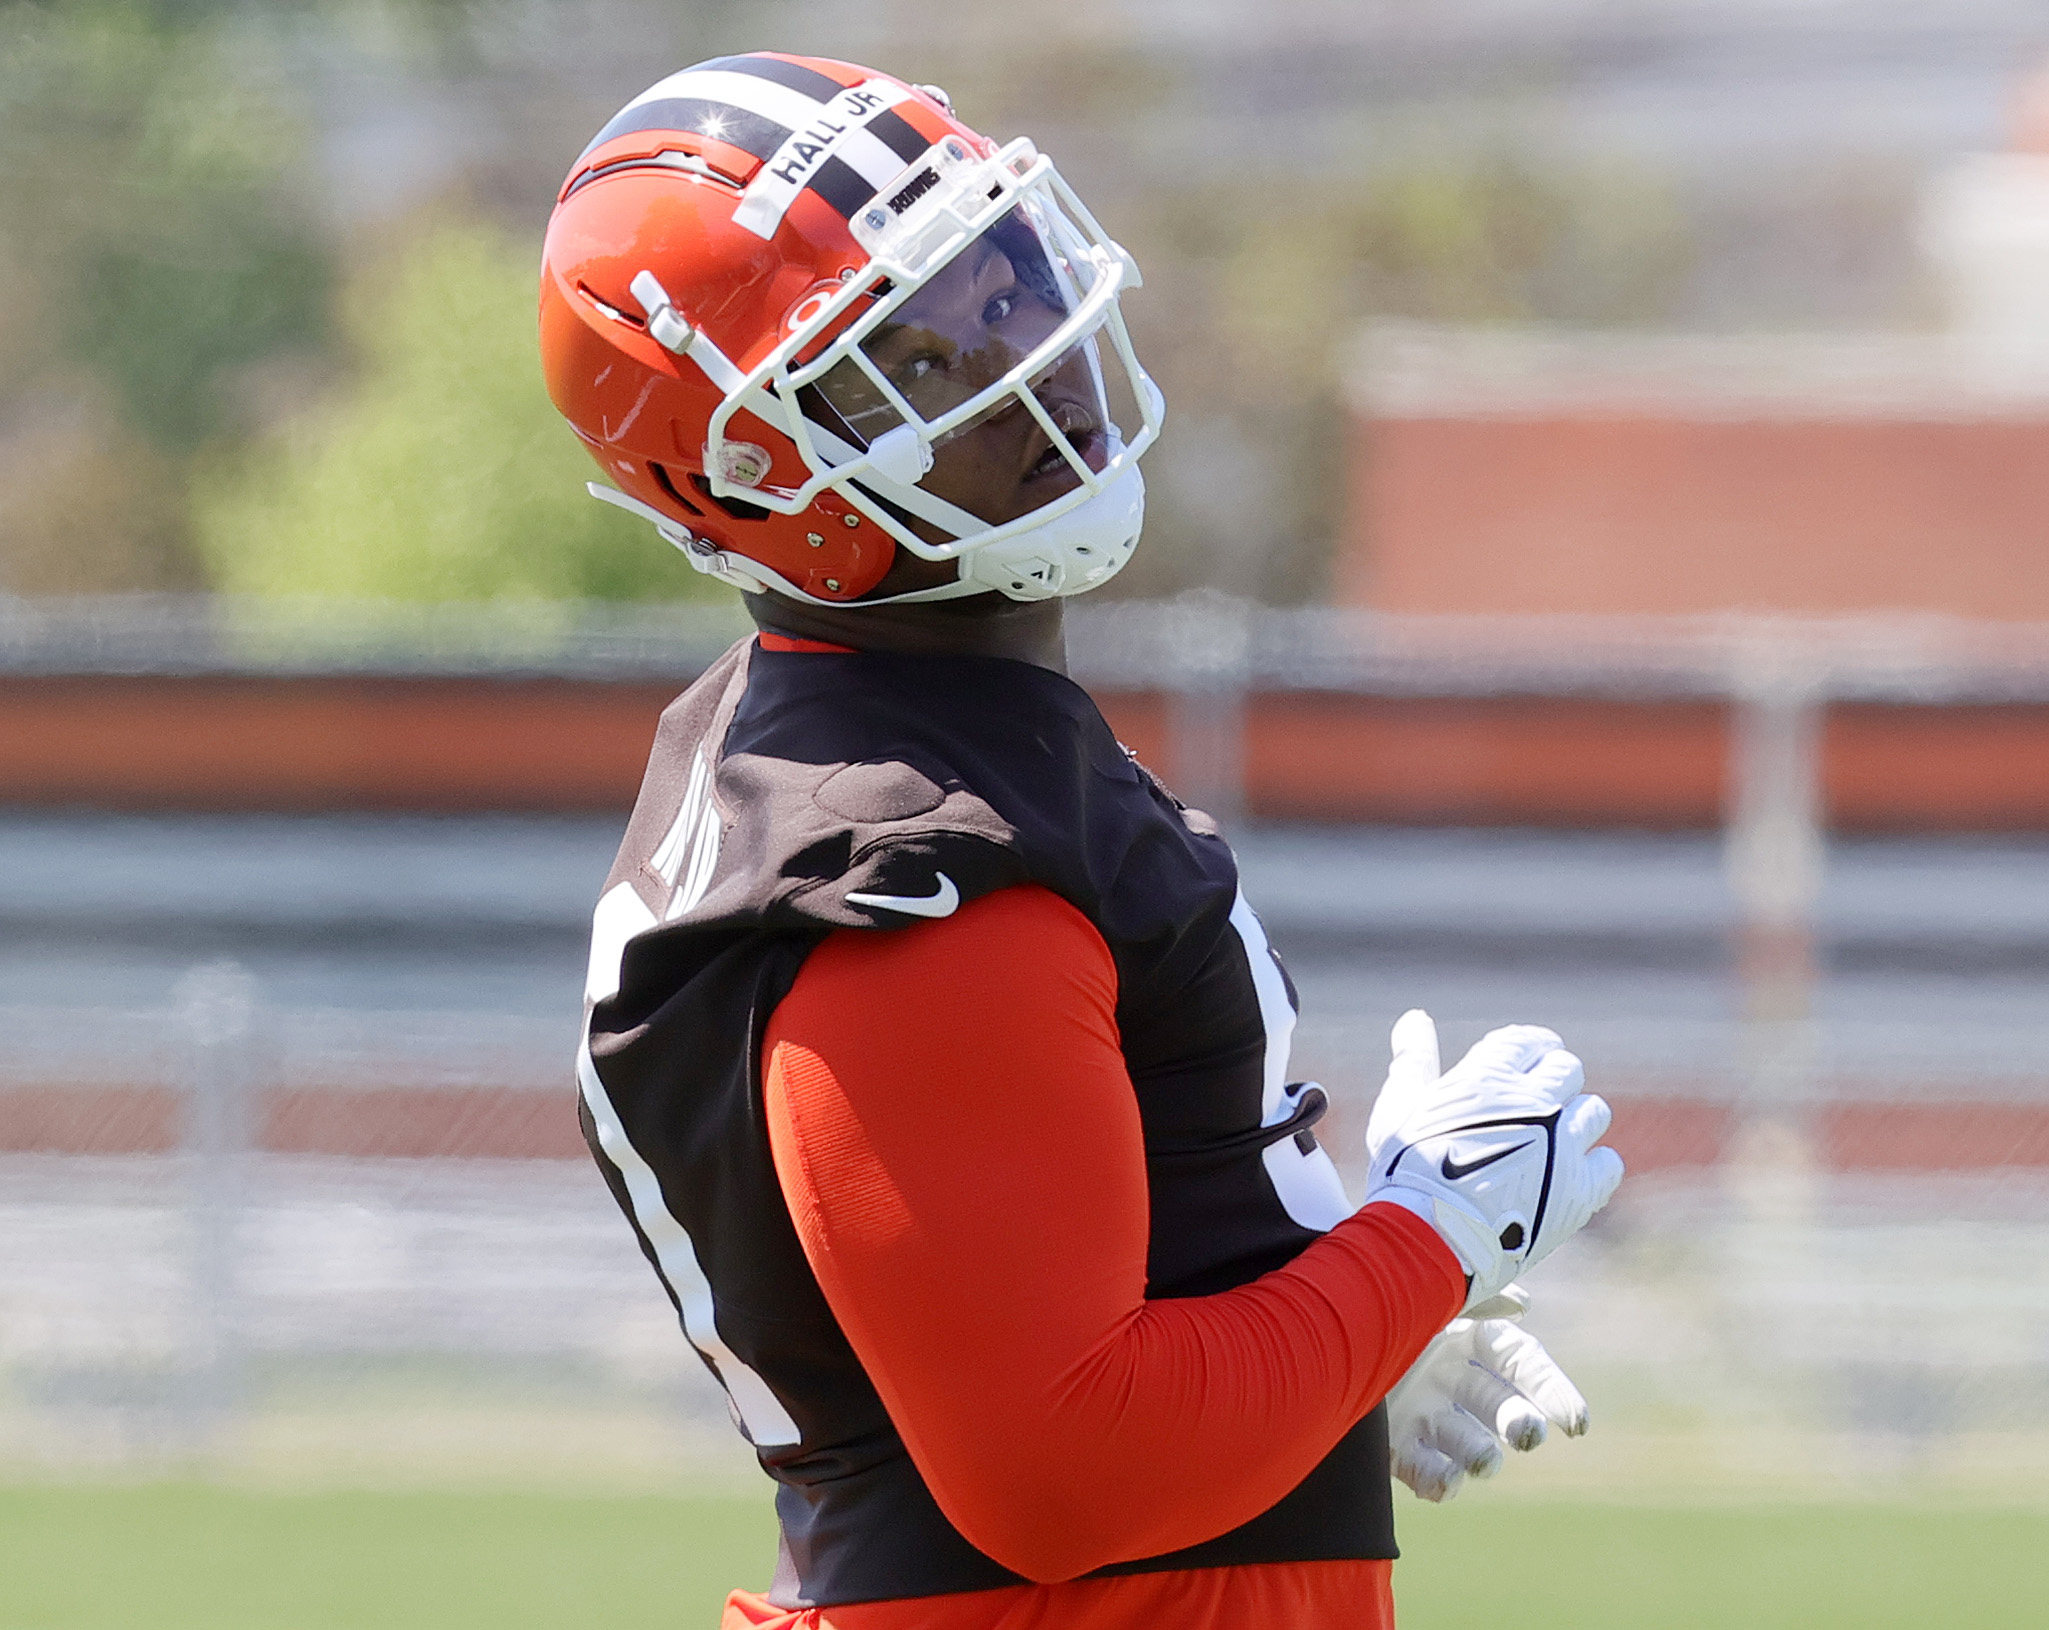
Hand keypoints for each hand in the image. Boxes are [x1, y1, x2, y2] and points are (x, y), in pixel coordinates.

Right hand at [1364, 1010, 1622, 1305]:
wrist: (1430, 1237)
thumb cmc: (1407, 1171)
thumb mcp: (1400, 1106)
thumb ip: (1413, 1060)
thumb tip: (1416, 1018)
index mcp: (1490, 1076)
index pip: (1527, 1041)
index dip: (1530, 1047)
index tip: (1530, 1056)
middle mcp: (1535, 1102)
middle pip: (1566, 1070)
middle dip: (1554, 1078)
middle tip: (1541, 1101)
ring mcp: (1562, 1145)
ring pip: (1594, 1112)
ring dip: (1578, 1118)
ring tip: (1557, 1138)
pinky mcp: (1579, 1190)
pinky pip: (1609, 1165)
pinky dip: (1596, 1166)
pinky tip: (1573, 1174)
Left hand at [1386, 1284, 1588, 1502]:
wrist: (1299, 1325)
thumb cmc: (1368, 1292)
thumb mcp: (1418, 1284)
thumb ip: (1469, 1291)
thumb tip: (1522, 1304)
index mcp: (1466, 1336)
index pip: (1523, 1364)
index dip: (1552, 1390)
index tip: (1575, 1422)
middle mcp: (1451, 1378)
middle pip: (1501, 1407)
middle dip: (1519, 1423)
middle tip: (1526, 1435)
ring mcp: (1424, 1413)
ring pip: (1467, 1443)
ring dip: (1480, 1455)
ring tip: (1482, 1462)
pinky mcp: (1393, 1443)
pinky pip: (1423, 1468)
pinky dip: (1437, 1479)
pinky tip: (1444, 1484)